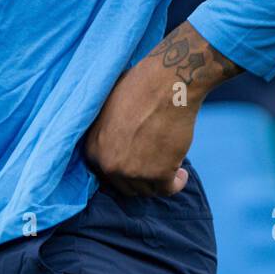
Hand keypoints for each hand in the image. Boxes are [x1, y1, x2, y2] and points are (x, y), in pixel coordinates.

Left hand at [83, 21, 241, 196]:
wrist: (165, 83)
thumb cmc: (138, 87)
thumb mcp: (106, 109)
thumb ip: (104, 133)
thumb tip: (112, 143)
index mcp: (92, 149)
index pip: (105, 172)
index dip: (123, 169)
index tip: (137, 166)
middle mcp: (108, 164)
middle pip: (125, 185)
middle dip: (140, 179)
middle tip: (155, 168)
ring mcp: (132, 172)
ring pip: (147, 189)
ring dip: (159, 183)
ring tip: (172, 170)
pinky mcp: (159, 174)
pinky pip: (168, 188)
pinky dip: (177, 183)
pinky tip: (182, 174)